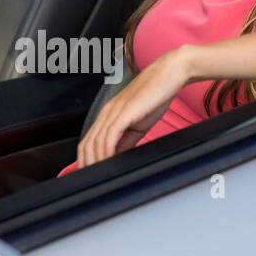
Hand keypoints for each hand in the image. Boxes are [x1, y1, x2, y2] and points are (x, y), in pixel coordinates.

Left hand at [77, 47, 192, 168]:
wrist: (170, 74)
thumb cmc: (156, 96)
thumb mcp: (138, 124)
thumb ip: (126, 141)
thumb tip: (116, 157)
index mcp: (108, 115)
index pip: (89, 140)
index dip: (85, 159)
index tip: (89, 174)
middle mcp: (107, 112)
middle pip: (87, 143)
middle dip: (86, 164)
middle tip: (90, 181)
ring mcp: (114, 110)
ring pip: (96, 141)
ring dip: (96, 160)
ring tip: (99, 176)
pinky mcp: (125, 111)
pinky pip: (110, 134)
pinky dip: (107, 150)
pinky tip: (109, 161)